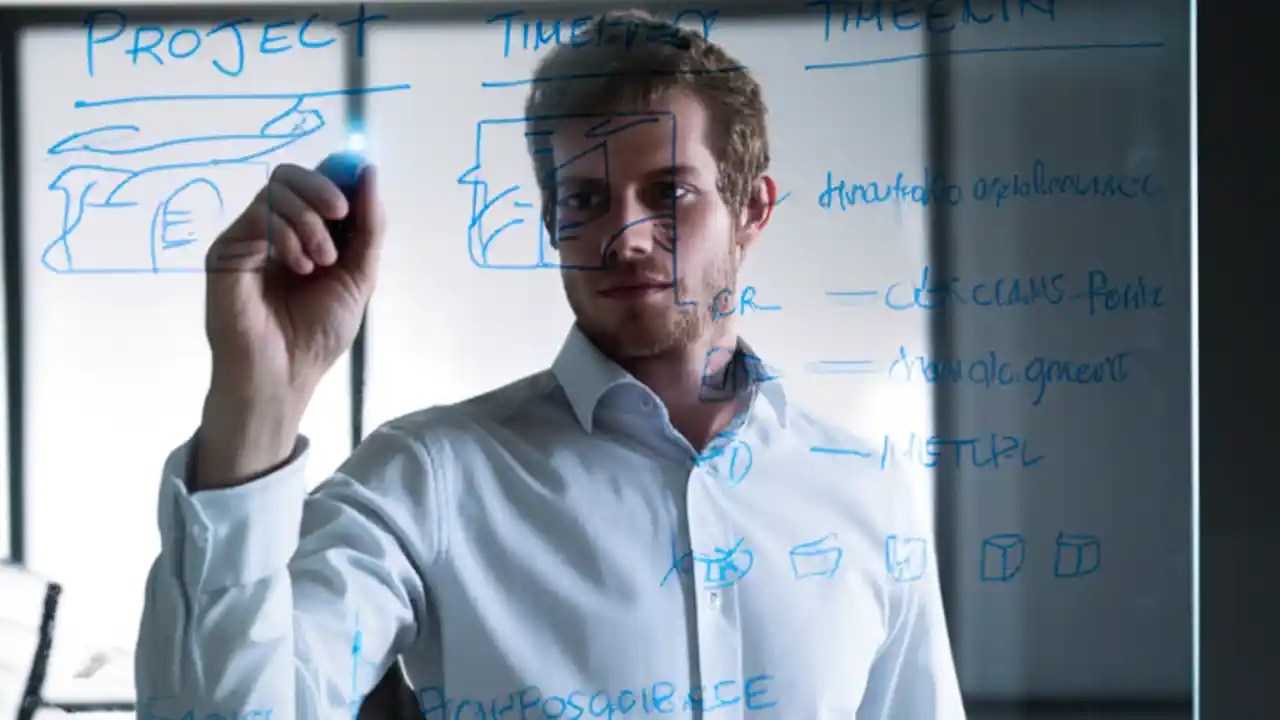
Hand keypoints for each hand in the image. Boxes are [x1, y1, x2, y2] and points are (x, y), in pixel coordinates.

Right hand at [203, 156, 385, 399]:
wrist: (283, 375)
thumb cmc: (318, 334)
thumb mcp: (358, 277)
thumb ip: (368, 228)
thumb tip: (369, 171)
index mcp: (306, 233)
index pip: (316, 182)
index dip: (338, 178)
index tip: (355, 196)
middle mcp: (275, 229)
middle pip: (290, 175)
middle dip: (322, 188)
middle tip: (341, 214)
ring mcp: (249, 237)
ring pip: (274, 191)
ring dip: (309, 220)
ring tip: (321, 261)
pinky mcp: (227, 250)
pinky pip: (257, 216)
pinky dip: (286, 235)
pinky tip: (300, 267)